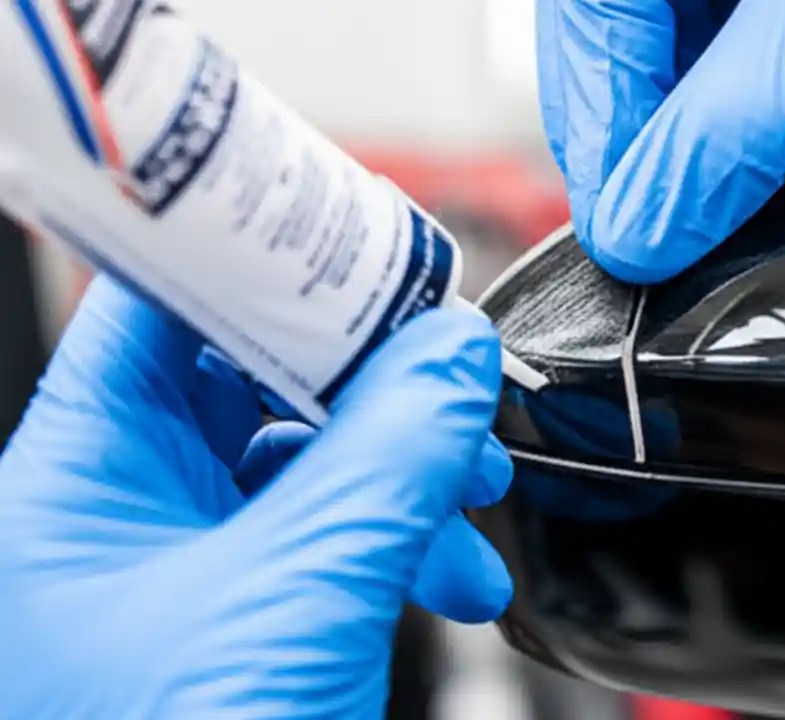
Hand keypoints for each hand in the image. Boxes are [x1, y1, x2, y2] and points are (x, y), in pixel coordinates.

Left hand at [0, 276, 512, 717]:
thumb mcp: (307, 588)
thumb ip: (392, 454)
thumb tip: (452, 350)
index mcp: (80, 478)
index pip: (162, 303)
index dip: (260, 257)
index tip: (357, 241)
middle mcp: (122, 509)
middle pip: (253, 378)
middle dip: (372, 383)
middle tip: (446, 380)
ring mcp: (182, 566)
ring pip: (306, 463)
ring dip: (406, 471)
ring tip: (474, 498)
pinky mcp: (243, 614)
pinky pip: (327, 536)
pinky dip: (401, 540)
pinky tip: (454, 575)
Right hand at [537, 0, 784, 283]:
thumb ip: (740, 131)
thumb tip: (641, 227)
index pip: (590, 14)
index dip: (595, 128)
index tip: (626, 230)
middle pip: (627, 33)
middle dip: (638, 137)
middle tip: (660, 230)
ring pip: (681, 49)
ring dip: (689, 134)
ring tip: (706, 204)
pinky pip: (744, 55)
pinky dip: (748, 117)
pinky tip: (766, 156)